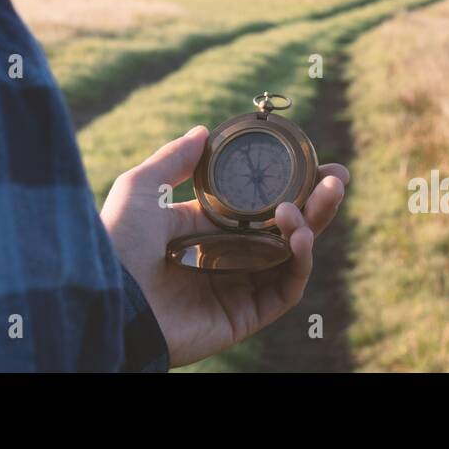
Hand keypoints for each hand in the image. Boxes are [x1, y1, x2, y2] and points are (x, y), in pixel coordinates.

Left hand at [100, 125, 348, 367]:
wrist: (109, 296)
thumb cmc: (118, 240)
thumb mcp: (141, 186)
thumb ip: (174, 159)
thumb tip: (203, 132)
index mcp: (206, 227)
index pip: (259, 205)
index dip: (291, 186)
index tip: (318, 164)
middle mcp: (226, 256)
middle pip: (284, 229)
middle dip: (317, 203)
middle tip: (338, 178)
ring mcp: (237, 286)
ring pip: (291, 257)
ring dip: (311, 226)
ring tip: (319, 199)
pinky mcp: (244, 315)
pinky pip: (284, 290)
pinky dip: (300, 263)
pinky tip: (298, 234)